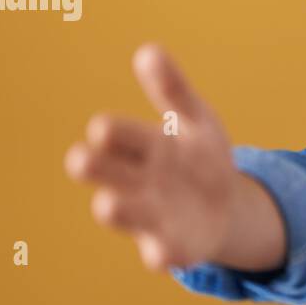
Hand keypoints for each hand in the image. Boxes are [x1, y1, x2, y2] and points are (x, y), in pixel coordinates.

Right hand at [64, 43, 241, 271]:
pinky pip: (161, 253)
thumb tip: (149, 51)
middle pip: (108, 172)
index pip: (117, 136)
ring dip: (116, 209)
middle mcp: (138, 180)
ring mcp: (152, 215)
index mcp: (142, 146)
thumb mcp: (195, 120)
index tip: (103, 130)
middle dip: (95, 166)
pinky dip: (160, 254)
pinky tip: (162, 254)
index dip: (111, 134)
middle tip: (81, 160)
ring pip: (125, 212)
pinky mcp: (173, 247)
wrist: (225, 207)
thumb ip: (174, 90)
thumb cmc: (199, 157)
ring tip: (107, 205)